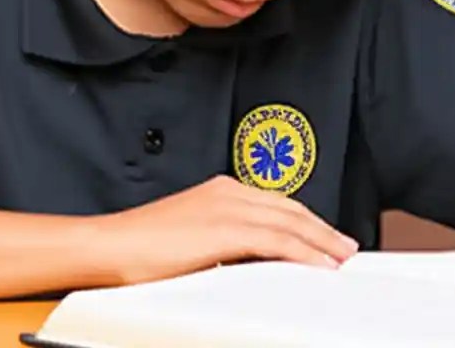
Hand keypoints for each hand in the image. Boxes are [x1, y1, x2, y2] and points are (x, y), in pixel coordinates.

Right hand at [91, 175, 359, 285]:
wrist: (109, 246)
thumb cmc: (138, 247)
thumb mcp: (189, 239)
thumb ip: (220, 243)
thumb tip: (246, 261)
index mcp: (218, 190)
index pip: (274, 203)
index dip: (305, 220)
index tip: (323, 236)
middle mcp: (227, 192)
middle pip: (290, 209)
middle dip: (321, 228)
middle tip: (345, 246)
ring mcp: (227, 208)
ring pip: (290, 222)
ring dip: (321, 240)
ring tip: (341, 256)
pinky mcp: (225, 229)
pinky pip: (278, 240)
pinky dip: (304, 251)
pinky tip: (319, 263)